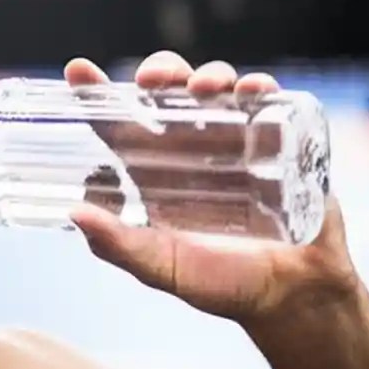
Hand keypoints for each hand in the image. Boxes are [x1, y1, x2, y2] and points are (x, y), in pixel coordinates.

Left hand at [62, 51, 360, 325]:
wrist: (293, 298)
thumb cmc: (222, 285)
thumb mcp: (162, 268)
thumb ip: (119, 246)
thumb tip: (74, 213)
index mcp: (153, 171)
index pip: (119, 123)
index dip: (98, 93)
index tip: (78, 70)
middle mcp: (191, 149)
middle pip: (168, 92)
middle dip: (160, 70)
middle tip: (152, 81)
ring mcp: (237, 141)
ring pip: (216, 87)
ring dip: (208, 74)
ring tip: (204, 88)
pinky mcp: (280, 142)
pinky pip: (270, 102)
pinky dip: (260, 86)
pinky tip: (253, 90)